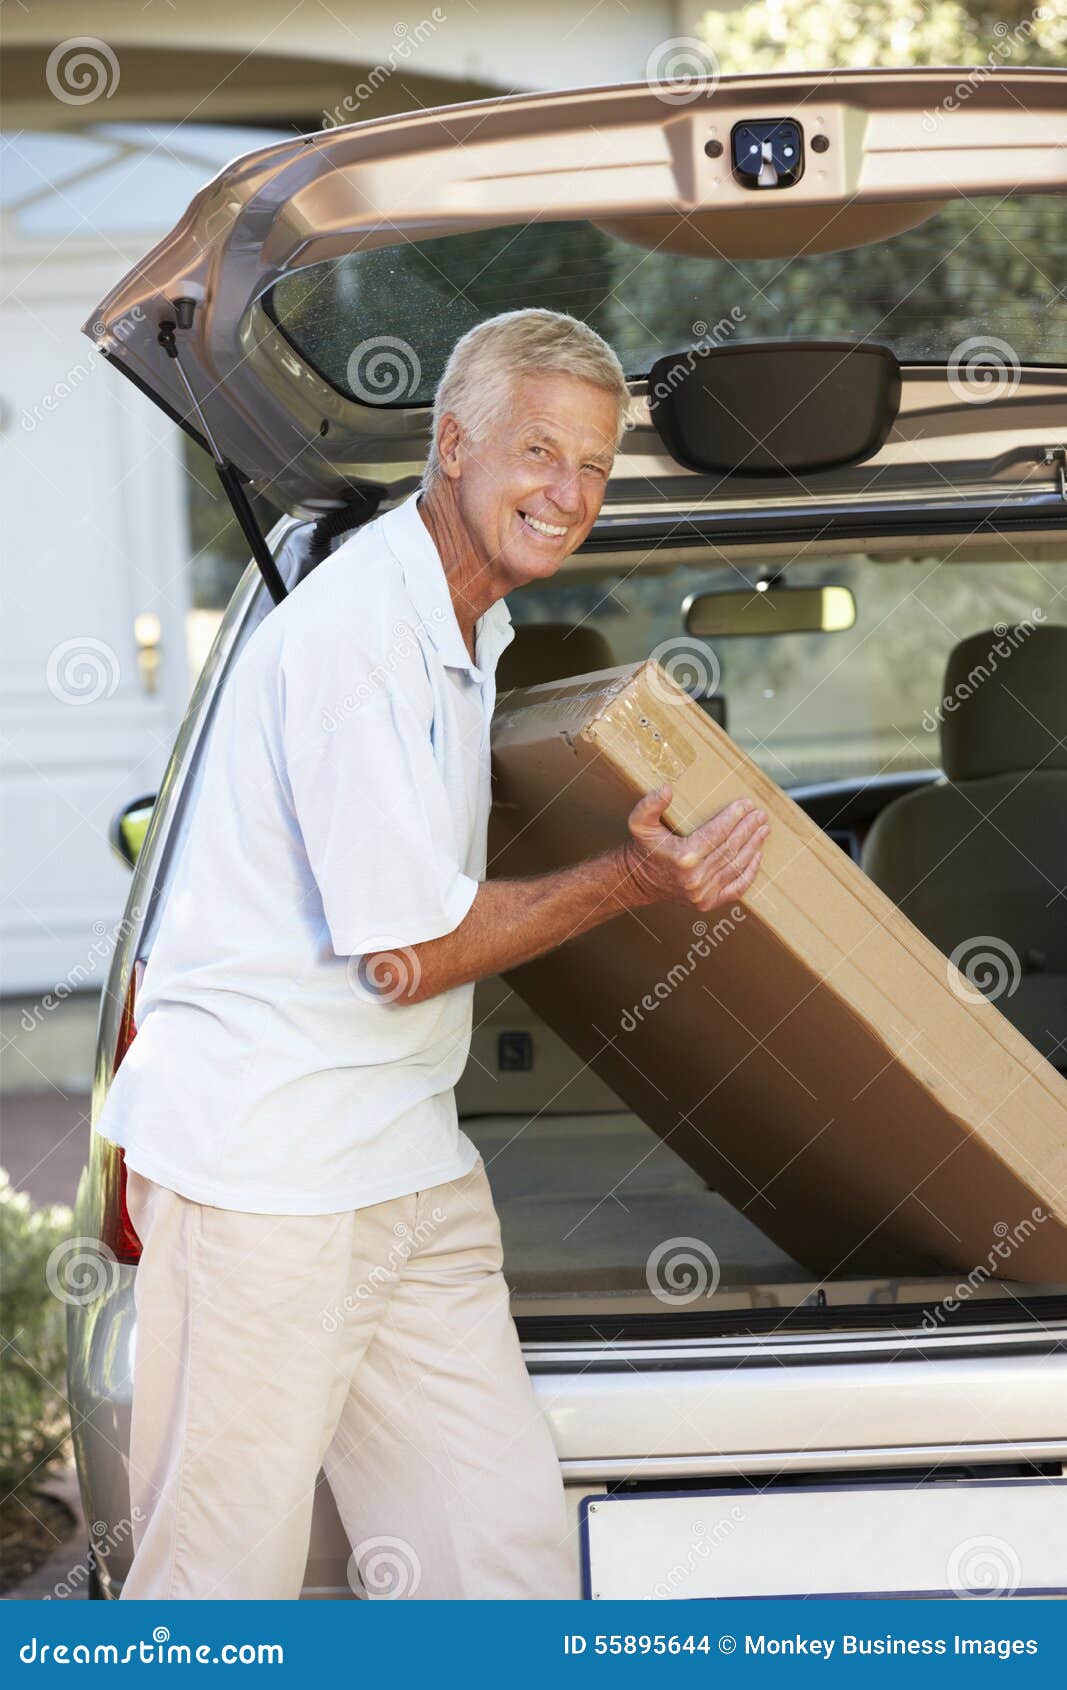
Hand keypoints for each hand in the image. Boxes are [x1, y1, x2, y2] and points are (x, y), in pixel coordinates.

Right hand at [620, 783, 768, 911]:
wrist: (637, 880)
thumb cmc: (643, 848)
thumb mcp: (638, 823)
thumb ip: (649, 805)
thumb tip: (666, 789)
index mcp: (683, 857)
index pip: (717, 832)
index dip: (734, 817)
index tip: (746, 804)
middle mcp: (695, 877)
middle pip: (730, 848)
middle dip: (748, 829)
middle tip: (760, 814)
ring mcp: (703, 893)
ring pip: (736, 865)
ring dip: (753, 846)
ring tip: (763, 830)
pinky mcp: (708, 903)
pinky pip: (736, 888)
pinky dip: (750, 872)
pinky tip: (758, 856)